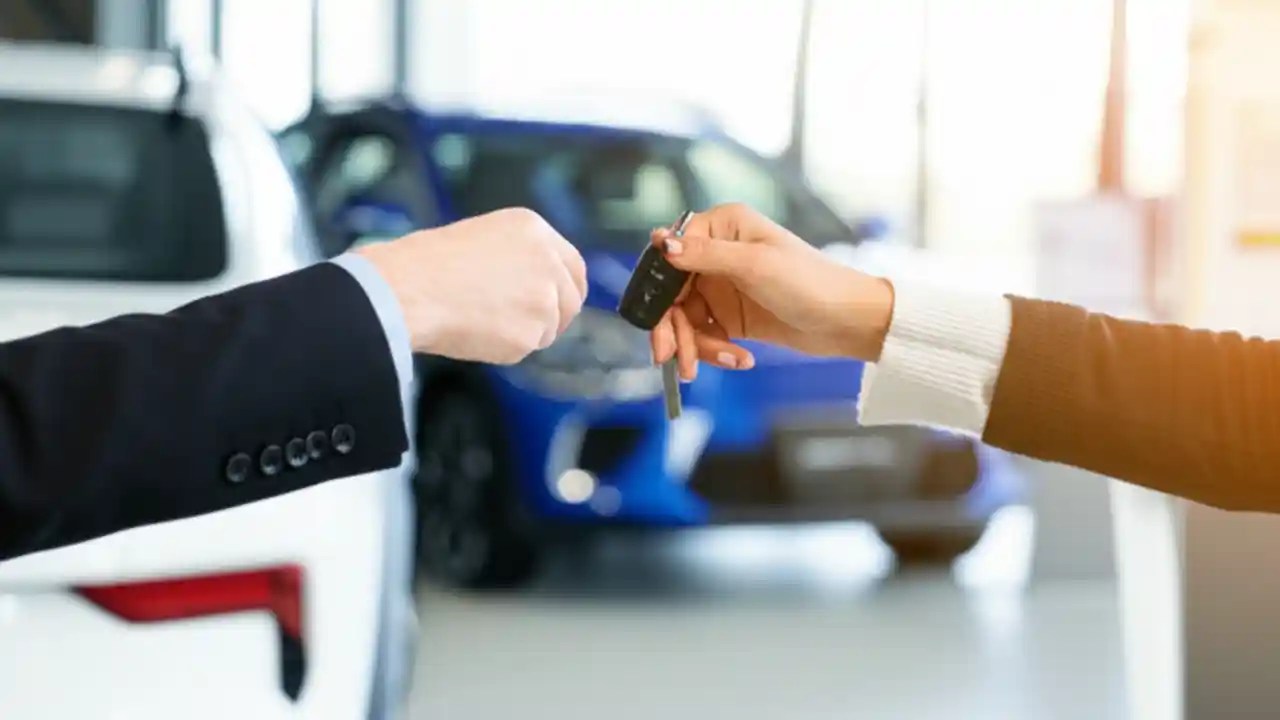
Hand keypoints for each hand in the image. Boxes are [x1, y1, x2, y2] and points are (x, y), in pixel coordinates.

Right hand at [357, 208, 586, 363]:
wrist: (408, 289)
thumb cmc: (427, 264)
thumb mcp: (483, 238)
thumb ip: (519, 259)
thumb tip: (536, 289)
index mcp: (535, 230)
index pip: (574, 267)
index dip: (567, 290)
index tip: (560, 304)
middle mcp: (548, 263)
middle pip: (571, 302)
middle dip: (553, 318)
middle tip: (523, 326)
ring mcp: (543, 300)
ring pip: (547, 330)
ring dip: (521, 333)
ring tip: (478, 319)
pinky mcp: (530, 334)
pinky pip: (522, 349)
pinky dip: (501, 349)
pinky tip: (472, 331)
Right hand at [651, 203, 893, 379]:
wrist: (847, 321)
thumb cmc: (810, 282)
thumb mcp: (754, 265)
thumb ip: (704, 254)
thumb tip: (659, 242)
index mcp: (722, 226)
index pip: (670, 253)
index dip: (658, 287)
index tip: (655, 317)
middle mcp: (717, 252)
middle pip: (671, 291)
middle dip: (670, 327)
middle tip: (668, 356)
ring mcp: (723, 285)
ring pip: (684, 319)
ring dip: (691, 346)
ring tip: (699, 369)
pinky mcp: (731, 315)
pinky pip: (704, 335)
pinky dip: (713, 351)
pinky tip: (739, 359)